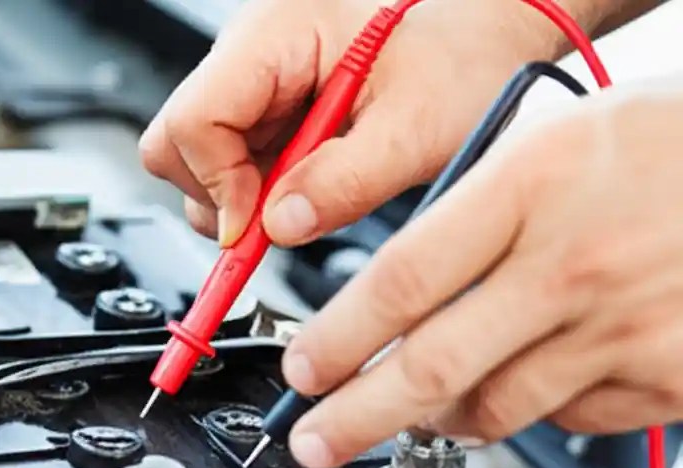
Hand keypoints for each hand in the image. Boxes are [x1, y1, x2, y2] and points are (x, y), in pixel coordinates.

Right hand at [139, 0, 608, 247]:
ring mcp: (258, 73)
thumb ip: (342, 183)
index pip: (191, 121)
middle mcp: (252, 47)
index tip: (257, 227)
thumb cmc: (473, 45)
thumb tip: (278, 230)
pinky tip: (316, 179)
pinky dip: (266, 184)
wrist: (504, 22)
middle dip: (220, 193)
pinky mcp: (273, 99)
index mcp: (274, 31)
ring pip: (203, 155)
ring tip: (314, 191)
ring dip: (247, 192)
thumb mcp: (416, 127)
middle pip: (178, 141)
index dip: (216, 185)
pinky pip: (239, 155)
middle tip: (281, 217)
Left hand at [281, 81, 682, 467]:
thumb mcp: (557, 136)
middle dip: (354, 417)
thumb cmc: (666, 146)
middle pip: (432, 365)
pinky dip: (532, 411)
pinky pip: (570, 418)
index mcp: (532, 186)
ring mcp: (624, 327)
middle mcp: (572, 264)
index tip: (300, 368)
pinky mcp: (668, 376)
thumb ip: (475, 207)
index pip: (401, 281)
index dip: (336, 338)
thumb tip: (398, 282)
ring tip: (411, 417)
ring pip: (496, 407)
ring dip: (437, 421)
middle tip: (313, 439)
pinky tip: (523, 386)